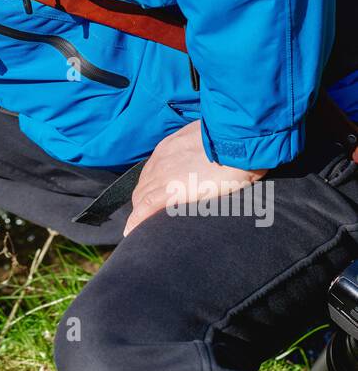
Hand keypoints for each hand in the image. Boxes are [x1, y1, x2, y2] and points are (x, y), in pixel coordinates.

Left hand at [125, 119, 266, 234]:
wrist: (237, 140)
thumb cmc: (231, 140)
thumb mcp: (209, 139)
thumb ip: (201, 149)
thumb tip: (207, 156)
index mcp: (169, 147)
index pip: (151, 171)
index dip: (150, 187)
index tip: (153, 198)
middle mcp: (161, 159)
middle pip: (142, 185)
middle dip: (142, 202)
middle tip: (147, 218)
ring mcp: (164, 174)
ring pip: (141, 196)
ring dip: (140, 212)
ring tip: (142, 228)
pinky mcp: (172, 189)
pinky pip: (147, 206)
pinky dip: (137, 220)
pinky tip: (133, 231)